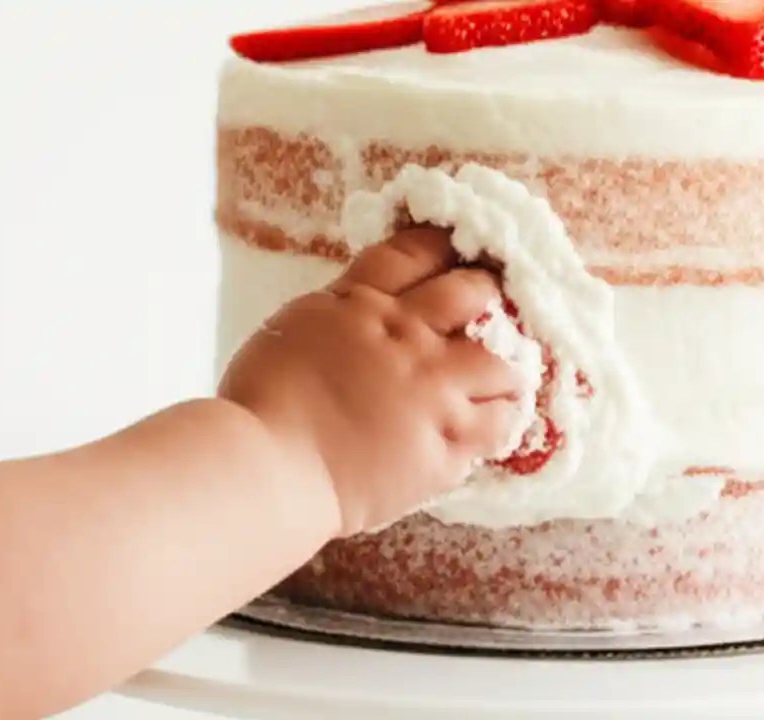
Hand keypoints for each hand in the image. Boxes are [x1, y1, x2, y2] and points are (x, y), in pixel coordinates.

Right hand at [219, 227, 524, 535]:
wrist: (268, 469)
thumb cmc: (259, 404)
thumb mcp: (291, 331)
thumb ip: (336, 316)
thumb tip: (359, 312)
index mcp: (362, 304)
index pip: (414, 254)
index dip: (443, 246)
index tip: (458, 248)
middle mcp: (409, 338)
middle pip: (472, 293)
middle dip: (486, 293)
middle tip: (489, 307)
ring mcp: (435, 392)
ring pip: (501, 364)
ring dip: (504, 368)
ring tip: (499, 380)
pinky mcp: (448, 445)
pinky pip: (498, 426)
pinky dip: (498, 421)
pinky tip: (490, 426)